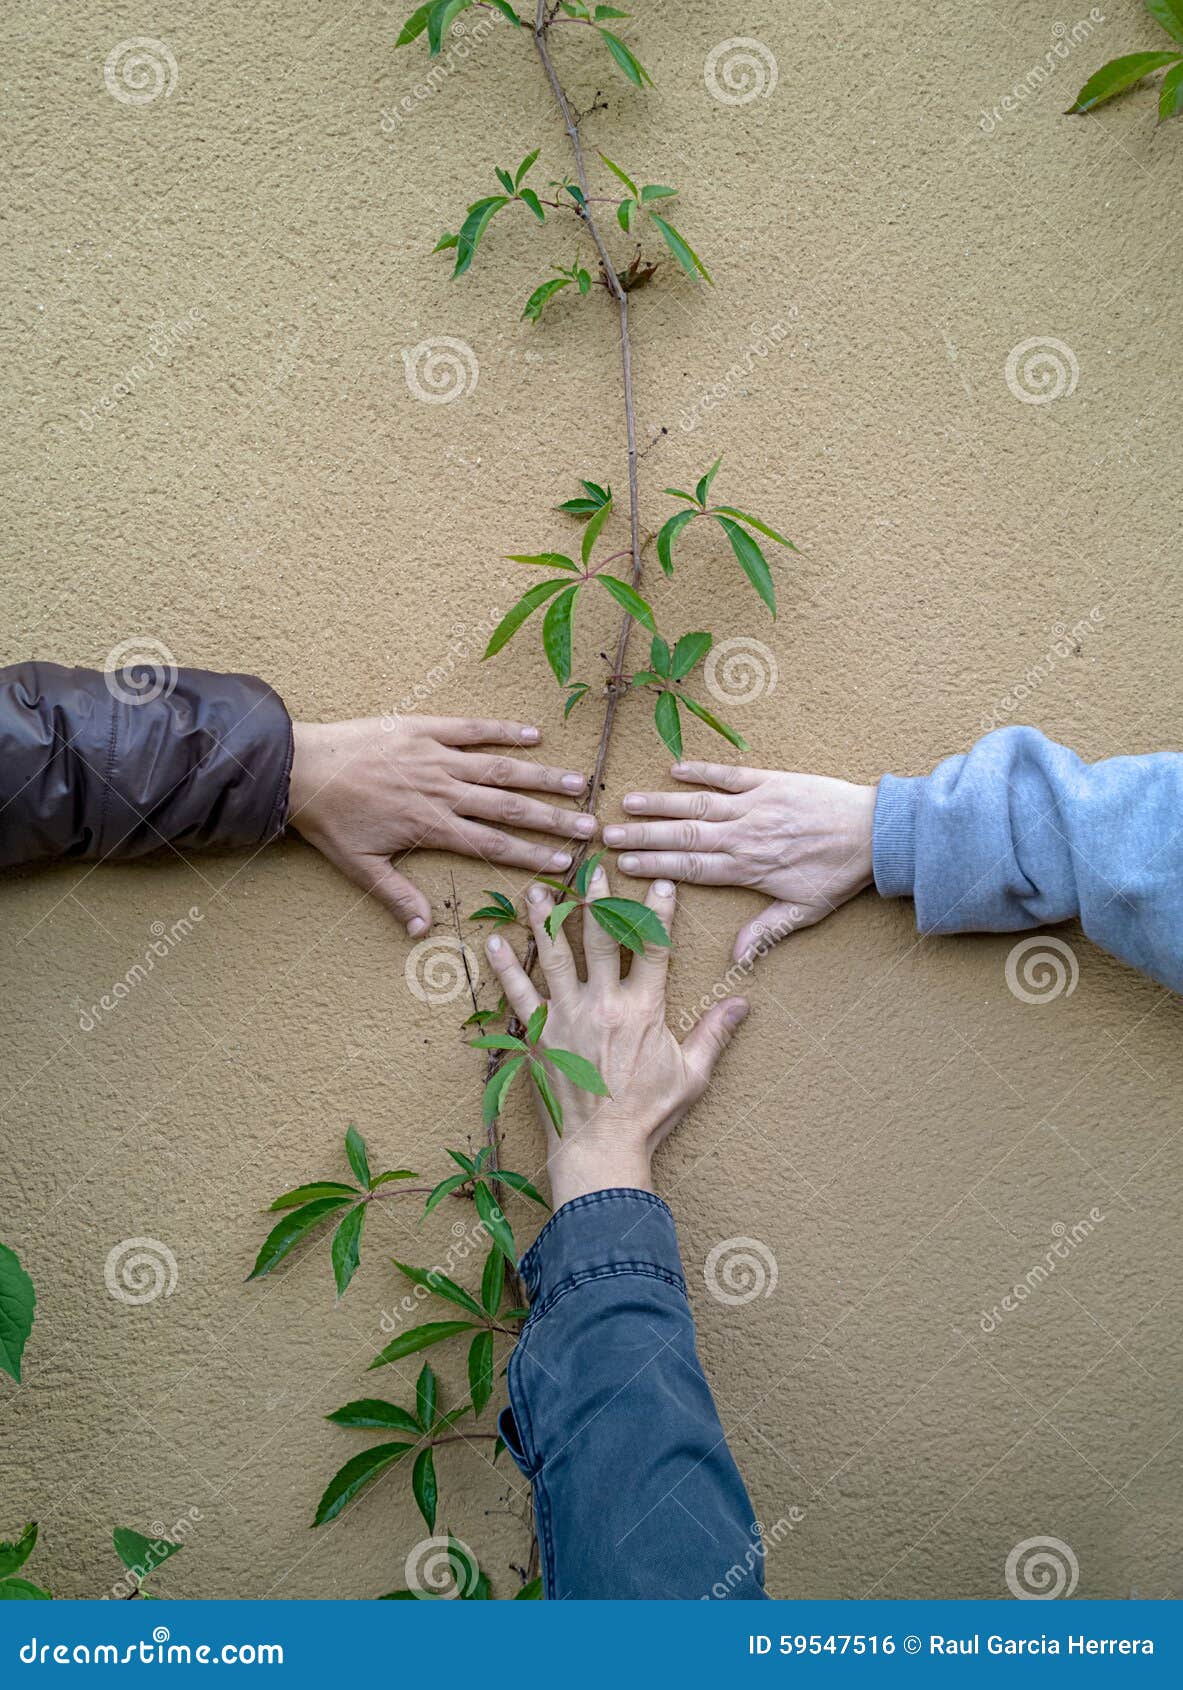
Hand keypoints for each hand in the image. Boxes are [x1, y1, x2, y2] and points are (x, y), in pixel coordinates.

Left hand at [288, 715, 595, 935]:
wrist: (301, 767)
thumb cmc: (329, 820)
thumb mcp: (359, 866)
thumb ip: (396, 896)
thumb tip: (423, 929)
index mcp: (431, 826)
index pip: (493, 844)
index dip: (533, 854)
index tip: (565, 862)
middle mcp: (443, 790)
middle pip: (509, 807)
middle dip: (553, 819)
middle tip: (591, 826)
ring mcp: (436, 756)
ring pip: (500, 767)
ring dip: (542, 776)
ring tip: (578, 783)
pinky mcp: (424, 727)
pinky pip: (472, 728)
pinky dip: (504, 730)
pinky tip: (535, 734)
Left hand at [484, 862, 748, 1207]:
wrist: (602, 1148)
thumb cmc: (649, 1115)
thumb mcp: (694, 1074)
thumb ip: (715, 1033)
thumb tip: (744, 1003)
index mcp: (644, 1008)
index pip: (655, 946)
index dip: (659, 911)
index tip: (661, 882)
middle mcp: (604, 1003)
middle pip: (601, 938)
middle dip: (597, 898)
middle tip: (592, 867)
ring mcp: (568, 1016)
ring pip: (555, 955)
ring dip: (546, 920)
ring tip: (537, 889)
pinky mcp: (539, 1035)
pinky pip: (519, 995)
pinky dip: (506, 969)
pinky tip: (494, 943)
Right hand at [602, 760, 876, 965]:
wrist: (876, 833)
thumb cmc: (840, 874)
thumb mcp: (805, 911)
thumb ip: (766, 932)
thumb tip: (735, 961)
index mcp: (747, 868)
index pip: (690, 867)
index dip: (653, 865)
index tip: (621, 865)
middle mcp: (744, 835)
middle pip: (683, 835)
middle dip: (642, 835)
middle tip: (607, 833)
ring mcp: (755, 805)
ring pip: (698, 803)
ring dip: (660, 803)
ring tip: (627, 801)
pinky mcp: (770, 781)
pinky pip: (729, 775)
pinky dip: (702, 771)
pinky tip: (675, 769)